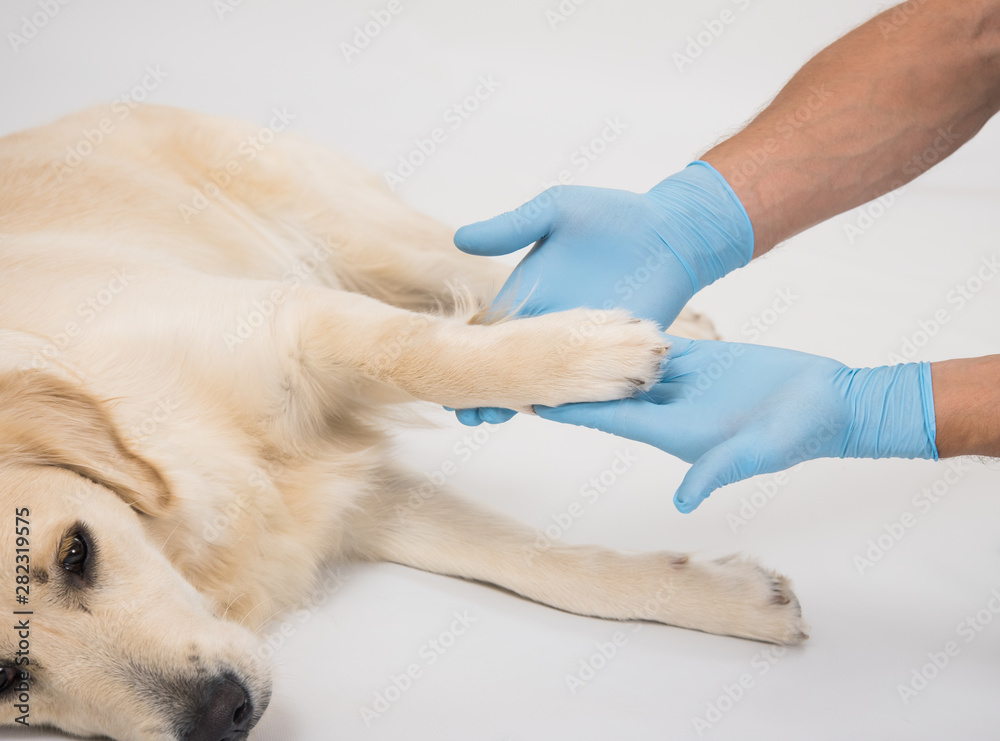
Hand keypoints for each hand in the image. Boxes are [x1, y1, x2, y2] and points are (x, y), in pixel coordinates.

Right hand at [451, 161, 753, 425]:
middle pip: (513, 368)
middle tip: (466, 413)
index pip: (490, 334)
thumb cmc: (615, 214)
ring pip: (548, 383)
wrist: (673, 230)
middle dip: (490, 390)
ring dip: (523, 402)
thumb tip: (459, 238)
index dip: (467, 355)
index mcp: (531, 297)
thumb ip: (512, 226)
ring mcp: (587, 346)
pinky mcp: (619, 356)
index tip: (443, 376)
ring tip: (495, 419)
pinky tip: (548, 413)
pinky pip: (592, 384)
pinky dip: (572, 400)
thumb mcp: (557, 210)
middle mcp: (554, 327)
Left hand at [535, 336, 938, 511]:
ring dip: (591, 355)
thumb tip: (686, 499)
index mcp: (673, 431)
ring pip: (623, 366)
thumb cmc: (800, 432)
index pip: (609, 418)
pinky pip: (652, 346)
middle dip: (567, 381)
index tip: (528, 398)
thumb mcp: (760, 452)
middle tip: (521, 361)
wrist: (830, 403)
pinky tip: (597, 319)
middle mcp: (667, 410)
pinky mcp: (697, 360)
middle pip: (604, 393)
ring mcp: (679, 385)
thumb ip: (721, 470)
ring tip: (549, 336)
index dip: (570, 409)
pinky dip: (626, 334)